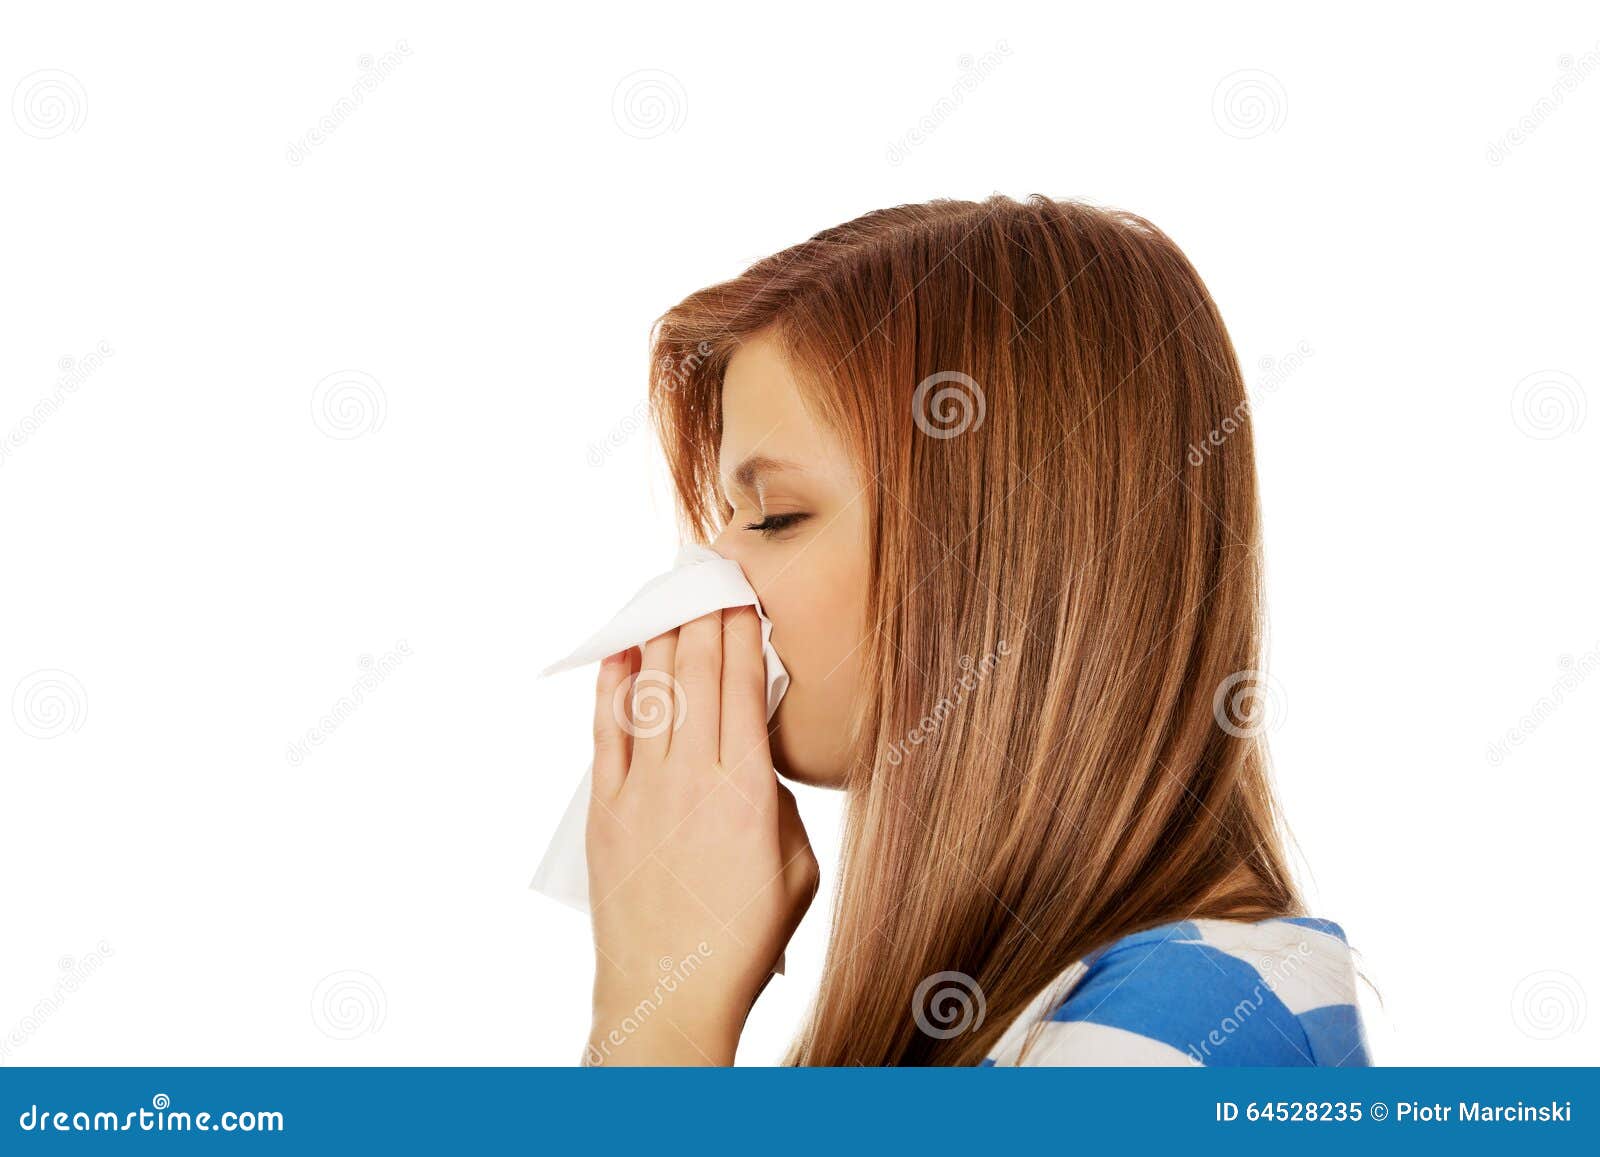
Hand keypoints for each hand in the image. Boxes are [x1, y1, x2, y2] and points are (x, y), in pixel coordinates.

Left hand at [583, 606, 818, 1065]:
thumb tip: (756, 757)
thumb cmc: (745, 941)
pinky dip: (613, 688)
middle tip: (702, 572)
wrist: (671, 995)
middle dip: (701, 614)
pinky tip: (622, 654)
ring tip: (667, 596)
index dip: (740, 628)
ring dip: (661, 637)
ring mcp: (643, 793)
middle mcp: (693, 779)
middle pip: (696, 673)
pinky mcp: (606, 812)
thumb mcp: (798, 868)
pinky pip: (607, 734)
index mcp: (750, 790)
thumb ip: (781, 802)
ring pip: (653, 692)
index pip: (742, 683)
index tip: (739, 590)